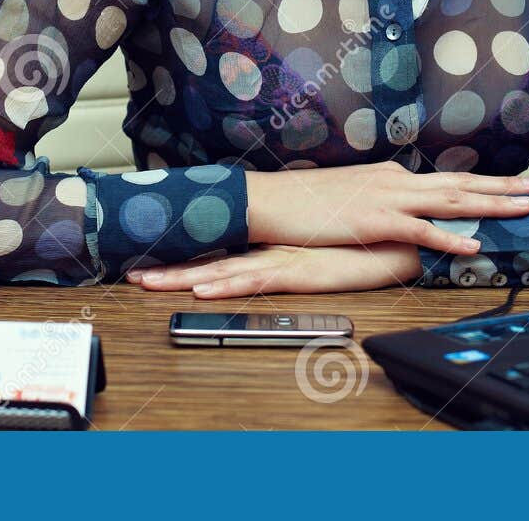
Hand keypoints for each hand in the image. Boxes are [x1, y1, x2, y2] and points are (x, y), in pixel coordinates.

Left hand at [125, 242, 423, 297]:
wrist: (394, 237)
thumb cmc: (359, 247)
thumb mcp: (318, 254)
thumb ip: (295, 256)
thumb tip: (272, 260)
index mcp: (270, 247)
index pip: (219, 252)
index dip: (185, 256)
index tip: (153, 260)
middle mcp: (268, 251)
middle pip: (210, 261)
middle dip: (170, 269)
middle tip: (133, 276)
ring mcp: (280, 261)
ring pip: (223, 271)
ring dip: (185, 278)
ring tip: (150, 283)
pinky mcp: (298, 274)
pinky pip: (255, 281)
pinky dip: (228, 286)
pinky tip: (204, 291)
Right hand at [245, 161, 528, 256]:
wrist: (271, 200)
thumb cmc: (305, 203)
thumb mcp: (350, 197)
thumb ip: (379, 202)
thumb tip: (400, 213)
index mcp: (391, 177)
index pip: (446, 180)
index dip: (483, 183)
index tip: (512, 184)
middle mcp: (395, 182)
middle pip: (459, 183)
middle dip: (503, 186)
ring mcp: (386, 200)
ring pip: (450, 201)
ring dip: (490, 204)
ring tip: (524, 207)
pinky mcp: (374, 222)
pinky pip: (420, 232)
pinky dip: (449, 238)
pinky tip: (473, 244)